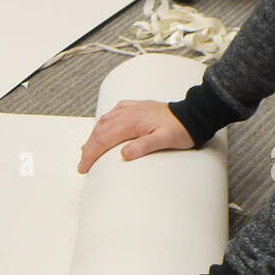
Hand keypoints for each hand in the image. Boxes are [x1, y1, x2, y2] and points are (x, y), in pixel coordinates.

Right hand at [77, 100, 192, 173]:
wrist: (192, 114)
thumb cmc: (180, 129)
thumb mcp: (165, 140)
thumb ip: (144, 146)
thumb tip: (124, 154)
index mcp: (131, 121)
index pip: (102, 139)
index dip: (90, 154)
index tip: (83, 168)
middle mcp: (127, 112)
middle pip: (99, 131)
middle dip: (88, 148)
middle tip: (82, 165)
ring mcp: (130, 108)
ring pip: (103, 122)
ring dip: (93, 137)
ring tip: (87, 151)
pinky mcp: (134, 107)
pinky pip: (112, 114)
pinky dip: (102, 124)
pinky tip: (100, 129)